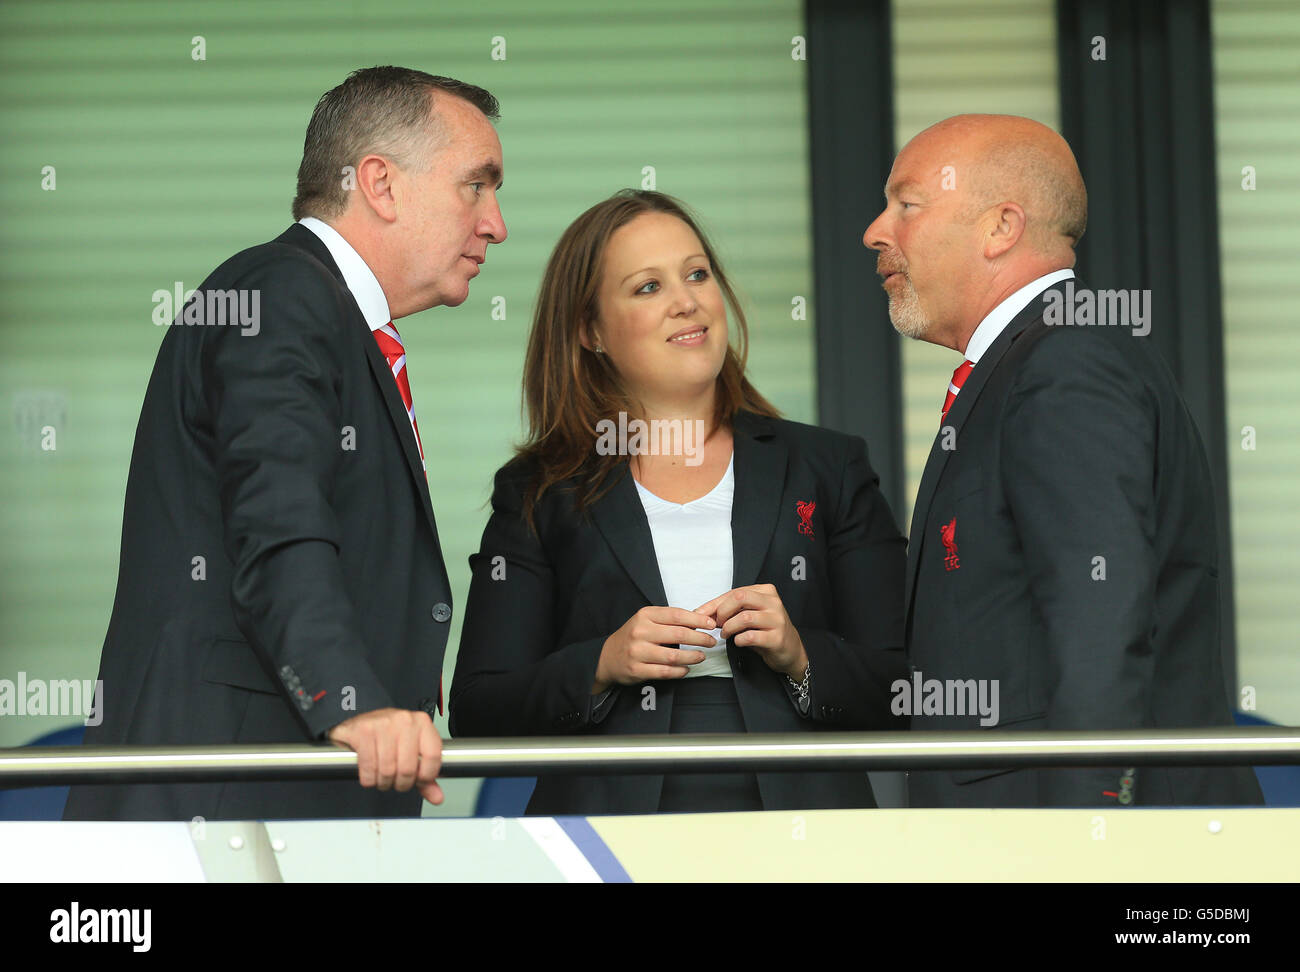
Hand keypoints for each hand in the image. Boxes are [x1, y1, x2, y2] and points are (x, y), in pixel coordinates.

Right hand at [326, 707, 443, 804]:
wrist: (359, 725)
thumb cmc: (387, 736)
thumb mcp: (411, 751)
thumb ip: (425, 774)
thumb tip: (437, 797)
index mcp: (422, 722)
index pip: (433, 756)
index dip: (426, 776)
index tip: (419, 780)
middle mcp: (404, 720)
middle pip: (408, 768)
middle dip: (401, 783)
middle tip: (396, 781)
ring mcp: (382, 723)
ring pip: (387, 770)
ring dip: (384, 783)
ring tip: (382, 778)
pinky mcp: (363, 731)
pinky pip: (369, 768)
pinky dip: (369, 779)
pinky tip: (370, 774)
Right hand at [592, 606, 716, 692]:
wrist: (607, 657)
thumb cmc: (633, 637)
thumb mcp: (646, 621)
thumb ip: (668, 620)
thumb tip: (699, 621)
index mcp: (644, 616)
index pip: (677, 615)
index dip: (697, 620)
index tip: (711, 624)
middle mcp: (640, 632)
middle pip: (678, 635)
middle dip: (700, 639)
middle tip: (711, 641)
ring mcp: (637, 652)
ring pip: (673, 656)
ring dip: (692, 657)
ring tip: (701, 656)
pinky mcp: (637, 670)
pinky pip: (665, 672)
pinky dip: (679, 671)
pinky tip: (686, 669)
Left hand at [695, 584, 806, 677]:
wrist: (790, 650)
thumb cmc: (765, 630)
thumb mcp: (748, 614)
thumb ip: (729, 610)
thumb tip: (701, 612)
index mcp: (765, 591)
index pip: (735, 592)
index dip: (715, 604)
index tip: (700, 614)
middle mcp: (773, 602)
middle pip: (740, 598)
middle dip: (722, 611)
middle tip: (716, 623)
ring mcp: (777, 620)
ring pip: (745, 617)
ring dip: (729, 627)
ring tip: (725, 634)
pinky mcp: (777, 638)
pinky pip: (751, 636)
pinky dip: (739, 640)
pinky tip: (738, 642)